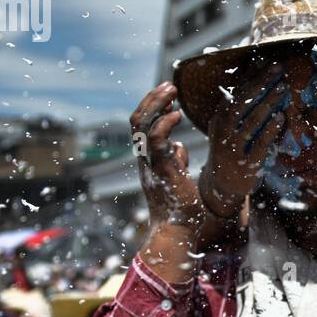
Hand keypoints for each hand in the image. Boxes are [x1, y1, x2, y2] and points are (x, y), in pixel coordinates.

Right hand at [130, 83, 203, 233]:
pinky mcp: (161, 168)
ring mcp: (150, 163)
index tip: (169, 96)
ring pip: (142, 124)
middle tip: (169, 85)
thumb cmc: (179, 209)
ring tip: (172, 90)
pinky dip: (164, 123)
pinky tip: (177, 114)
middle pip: (137, 120)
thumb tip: (179, 146)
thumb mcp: (176, 178)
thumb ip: (174, 160)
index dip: (153, 108)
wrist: (176, 232)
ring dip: (156, 103)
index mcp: (148, 160)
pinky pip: (156, 140)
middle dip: (151, 99)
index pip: (142, 127)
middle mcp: (144, 159)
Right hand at [198, 64, 287, 212]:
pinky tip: (281, 117)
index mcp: (218, 120)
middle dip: (260, 83)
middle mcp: (223, 132)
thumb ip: (238, 110)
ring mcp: (234, 148)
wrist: (222, 186)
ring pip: (251, 121)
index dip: (248, 76)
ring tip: (283, 88)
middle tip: (277, 68)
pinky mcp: (246, 163)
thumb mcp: (227, 129)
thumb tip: (255, 81)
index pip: (234, 93)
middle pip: (241, 103)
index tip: (264, 60)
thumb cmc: (230, 151)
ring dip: (268, 103)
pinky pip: (260, 144)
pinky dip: (270, 130)